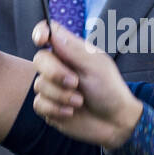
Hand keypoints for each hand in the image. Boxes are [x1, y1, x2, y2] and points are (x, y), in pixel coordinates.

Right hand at [29, 21, 143, 149]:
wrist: (114, 122)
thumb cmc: (110, 90)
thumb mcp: (96, 66)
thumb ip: (74, 50)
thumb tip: (53, 32)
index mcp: (70, 52)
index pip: (49, 33)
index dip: (40, 32)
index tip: (41, 40)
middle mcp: (58, 67)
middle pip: (39, 59)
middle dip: (55, 73)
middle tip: (75, 83)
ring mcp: (52, 87)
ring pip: (39, 85)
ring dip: (61, 95)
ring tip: (80, 101)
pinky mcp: (49, 107)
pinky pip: (39, 104)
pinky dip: (56, 109)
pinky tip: (71, 112)